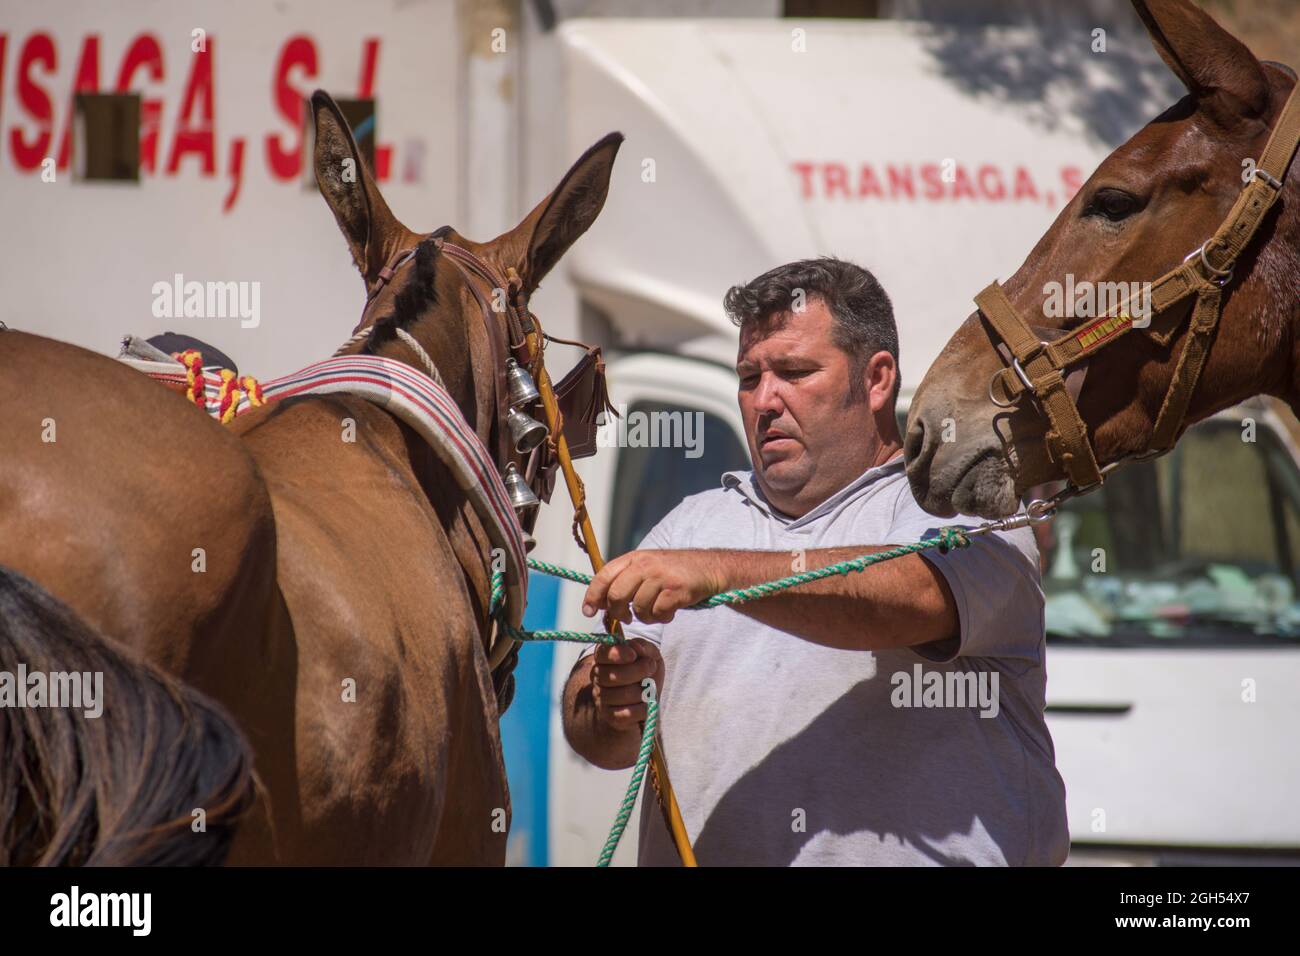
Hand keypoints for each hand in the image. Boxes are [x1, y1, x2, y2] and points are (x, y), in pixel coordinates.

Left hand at [582, 550, 722, 624]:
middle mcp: (645, 564)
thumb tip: (600, 602)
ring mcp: (661, 576)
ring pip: (638, 608)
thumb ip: (625, 579)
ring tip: (656, 610)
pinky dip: (662, 617)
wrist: (709, 568)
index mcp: (634, 557)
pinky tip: (669, 610)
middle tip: (627, 618)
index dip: (592, 596)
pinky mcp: (676, 590)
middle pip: (617, 595)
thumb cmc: (674, 572)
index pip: (603, 576)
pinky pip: (658, 612)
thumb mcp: (646, 566)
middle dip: (618, 613)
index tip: (588, 611)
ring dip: (646, 616)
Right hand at [590, 639, 663, 732]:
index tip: (633, 655)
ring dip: (644, 692)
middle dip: (638, 671)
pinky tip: (645, 704)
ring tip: (648, 690)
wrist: (647, 699)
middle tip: (650, 667)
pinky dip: (643, 709)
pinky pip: (628, 713)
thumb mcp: (650, 654)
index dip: (617, 654)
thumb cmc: (647, 673)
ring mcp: (602, 698)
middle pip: (613, 675)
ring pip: (624, 695)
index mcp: (604, 657)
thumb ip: (643, 647)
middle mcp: (597, 677)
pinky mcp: (610, 716)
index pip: (602, 654)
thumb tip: (635, 648)